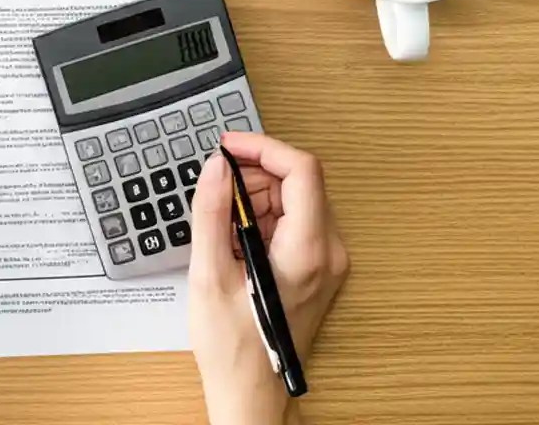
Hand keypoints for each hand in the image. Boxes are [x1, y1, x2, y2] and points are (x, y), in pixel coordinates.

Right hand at [188, 132, 349, 424]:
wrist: (251, 390)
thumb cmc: (233, 346)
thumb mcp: (210, 275)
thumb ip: (211, 214)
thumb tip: (216, 168)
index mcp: (307, 251)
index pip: (301, 171)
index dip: (263, 149)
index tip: (228, 147)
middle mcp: (328, 252)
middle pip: (299, 182)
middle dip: (253, 176)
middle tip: (214, 192)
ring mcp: (326, 261)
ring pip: (295, 199)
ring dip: (255, 196)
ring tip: (220, 225)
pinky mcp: (316, 267)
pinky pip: (293, 222)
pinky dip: (262, 217)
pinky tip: (234, 240)